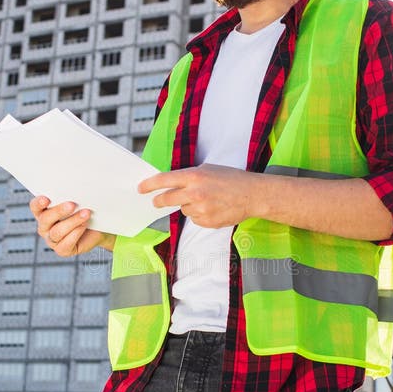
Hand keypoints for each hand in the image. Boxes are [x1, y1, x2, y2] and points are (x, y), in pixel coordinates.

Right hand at [30, 197, 114, 255]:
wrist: (98, 230)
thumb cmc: (84, 211)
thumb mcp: (77, 203)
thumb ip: (71, 197)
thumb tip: (74, 189)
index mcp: (43, 212)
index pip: (35, 207)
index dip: (39, 203)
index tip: (47, 198)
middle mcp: (45, 227)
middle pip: (45, 219)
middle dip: (59, 211)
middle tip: (72, 204)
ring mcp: (52, 240)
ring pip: (57, 232)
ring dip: (73, 221)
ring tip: (86, 213)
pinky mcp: (62, 250)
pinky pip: (66, 243)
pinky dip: (76, 233)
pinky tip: (84, 225)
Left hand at [138, 164, 258, 227]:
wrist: (252, 195)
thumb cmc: (231, 179)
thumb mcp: (208, 169)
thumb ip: (189, 176)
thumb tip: (171, 183)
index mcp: (194, 177)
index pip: (164, 180)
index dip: (149, 185)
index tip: (141, 188)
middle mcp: (195, 193)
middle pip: (167, 199)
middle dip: (159, 201)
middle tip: (156, 201)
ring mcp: (200, 209)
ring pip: (183, 210)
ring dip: (188, 206)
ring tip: (207, 200)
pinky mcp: (206, 222)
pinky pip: (194, 219)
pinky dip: (199, 215)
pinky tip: (213, 208)